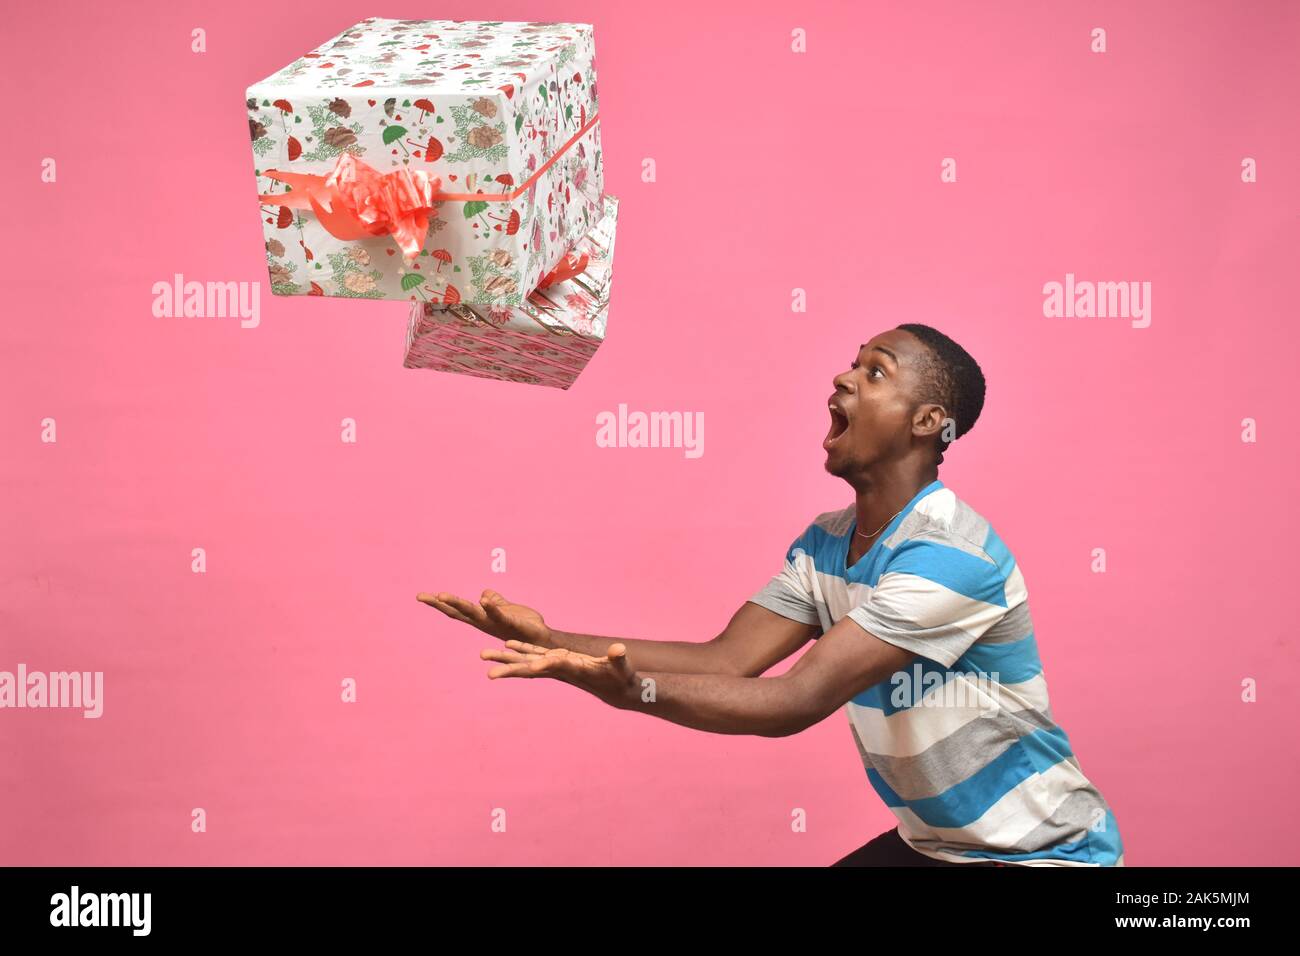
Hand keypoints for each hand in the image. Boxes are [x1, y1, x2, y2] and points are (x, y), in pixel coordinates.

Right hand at [417, 589, 554, 648]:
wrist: (541, 639)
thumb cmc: (523, 625)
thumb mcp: (506, 609)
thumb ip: (495, 602)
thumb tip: (484, 594)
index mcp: (482, 618)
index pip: (457, 610)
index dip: (439, 603)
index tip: (421, 596)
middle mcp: (485, 622)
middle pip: (459, 611)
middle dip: (441, 604)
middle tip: (424, 596)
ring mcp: (496, 623)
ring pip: (474, 613)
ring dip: (458, 604)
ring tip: (443, 595)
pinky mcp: (511, 623)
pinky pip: (499, 614)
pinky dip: (491, 607)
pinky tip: (483, 599)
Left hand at [479, 640, 639, 708]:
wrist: (615, 688)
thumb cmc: (620, 677)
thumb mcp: (621, 668)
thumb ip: (618, 659)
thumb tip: (619, 650)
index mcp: (573, 669)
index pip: (555, 666)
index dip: (542, 665)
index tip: (527, 668)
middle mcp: (558, 668)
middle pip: (530, 669)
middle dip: (511, 670)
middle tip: (489, 674)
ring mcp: (555, 664)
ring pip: (526, 661)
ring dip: (506, 658)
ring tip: (484, 654)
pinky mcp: (556, 659)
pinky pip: (534, 654)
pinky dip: (521, 649)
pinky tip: (507, 644)